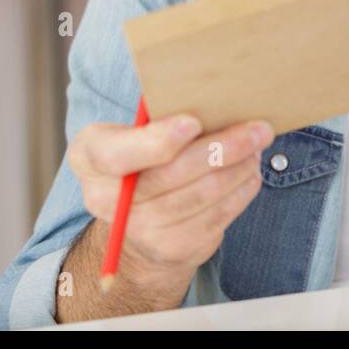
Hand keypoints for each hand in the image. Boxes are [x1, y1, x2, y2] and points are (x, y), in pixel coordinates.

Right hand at [68, 113, 274, 287]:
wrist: (134, 223)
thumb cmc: (141, 158)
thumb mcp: (130, 132)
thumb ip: (156, 120)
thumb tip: (215, 100)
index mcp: (89, 157)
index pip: (117, 155)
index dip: (158, 141)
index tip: (194, 122)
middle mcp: (104, 199)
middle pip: (171, 174)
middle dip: (222, 148)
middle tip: (259, 129)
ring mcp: (138, 229)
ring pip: (202, 194)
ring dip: (239, 167)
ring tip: (257, 145)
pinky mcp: (173, 247)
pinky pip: (217, 216)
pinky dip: (241, 189)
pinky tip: (250, 171)